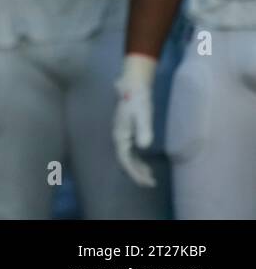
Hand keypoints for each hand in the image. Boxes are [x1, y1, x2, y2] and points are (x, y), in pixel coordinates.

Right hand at [113, 54, 157, 187]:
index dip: (135, 172)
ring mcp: (122, 135)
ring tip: (150, 177)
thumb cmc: (138, 99)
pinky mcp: (127, 132)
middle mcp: (119, 137)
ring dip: (137, 169)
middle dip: (136, 174)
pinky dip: (137, 160)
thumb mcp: (143, 113)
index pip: (125, 160)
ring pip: (127, 158)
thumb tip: (144, 146)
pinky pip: (130, 152)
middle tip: (151, 183)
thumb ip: (144, 129)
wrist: (133, 85)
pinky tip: (146, 164)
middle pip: (125, 161)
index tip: (146, 182)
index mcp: (120, 135)